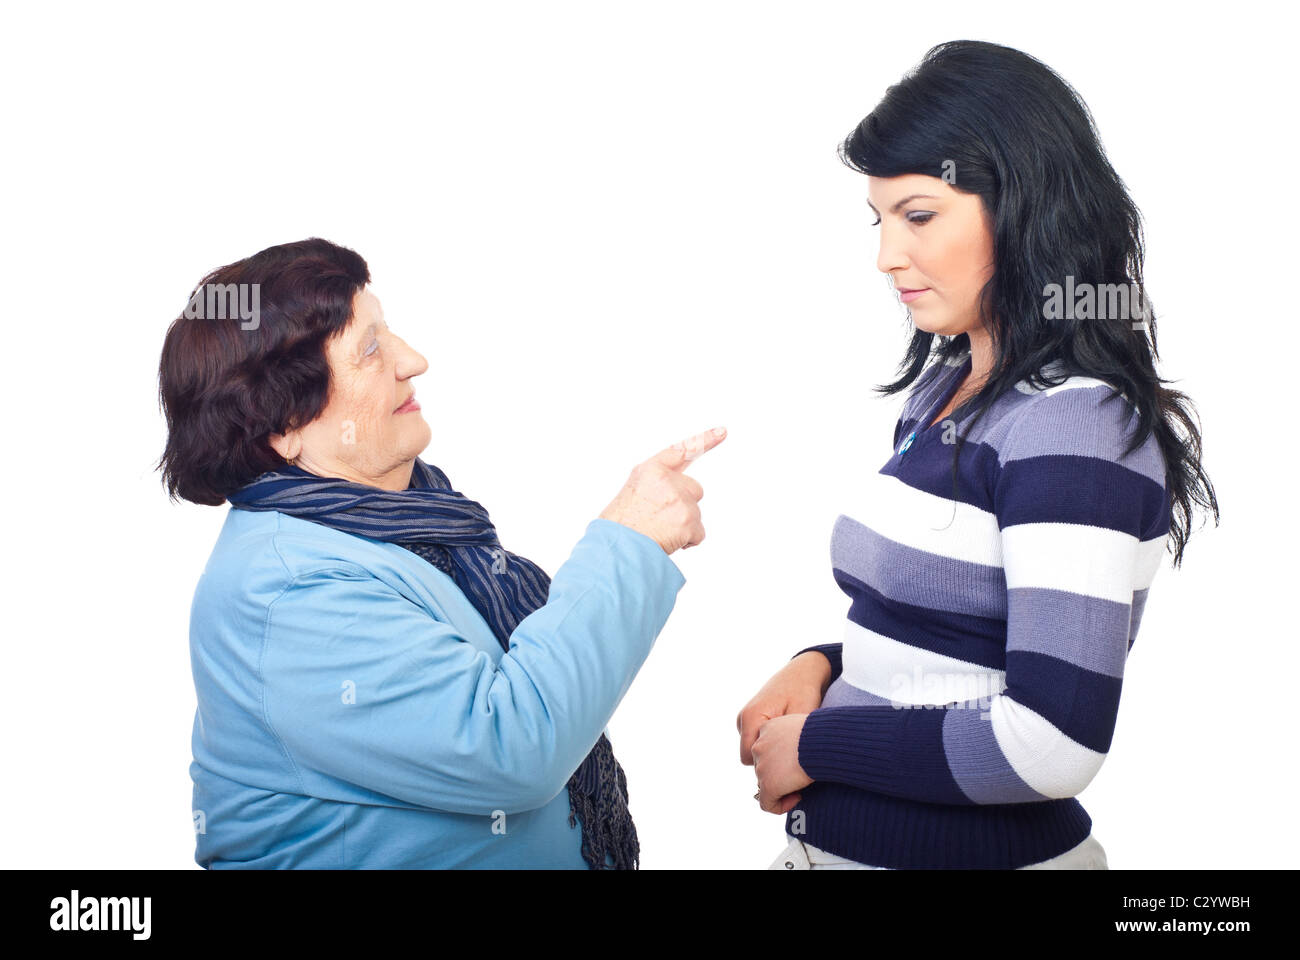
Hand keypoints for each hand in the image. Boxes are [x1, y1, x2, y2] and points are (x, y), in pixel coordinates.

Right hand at [599, 427, 725, 554]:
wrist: (617, 549)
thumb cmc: (620, 525)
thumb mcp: (632, 492)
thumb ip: (656, 484)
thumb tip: (675, 492)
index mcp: (650, 470)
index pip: (682, 450)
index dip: (705, 440)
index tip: (722, 431)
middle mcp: (667, 481)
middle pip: (695, 489)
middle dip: (684, 504)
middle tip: (661, 519)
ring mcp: (679, 500)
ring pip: (696, 513)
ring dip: (683, 525)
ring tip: (659, 532)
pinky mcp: (688, 521)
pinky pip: (699, 533)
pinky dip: (688, 540)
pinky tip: (668, 542)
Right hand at [737, 652, 828, 764]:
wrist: (803, 671)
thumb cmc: (804, 691)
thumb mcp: (800, 717)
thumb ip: (789, 742)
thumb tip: (786, 768)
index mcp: (751, 717)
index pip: (749, 758)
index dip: (768, 766)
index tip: (789, 765)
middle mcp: (743, 718)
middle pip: (750, 756)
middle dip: (769, 760)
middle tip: (793, 754)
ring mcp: (745, 718)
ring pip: (753, 750)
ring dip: (770, 751)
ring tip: (791, 743)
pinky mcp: (751, 719)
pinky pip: (757, 741)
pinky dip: (770, 743)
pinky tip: (787, 737)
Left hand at [751, 714, 812, 813]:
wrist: (822, 742)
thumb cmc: (822, 734)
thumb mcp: (803, 728)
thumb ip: (794, 739)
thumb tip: (800, 753)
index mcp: (766, 728)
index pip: (766, 749)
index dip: (780, 761)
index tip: (797, 764)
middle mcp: (758, 747)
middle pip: (764, 768)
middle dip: (780, 775)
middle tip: (800, 777)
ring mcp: (761, 767)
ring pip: (765, 786)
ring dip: (782, 790)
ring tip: (801, 788)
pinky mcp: (768, 785)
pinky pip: (768, 804)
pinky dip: (781, 806)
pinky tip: (798, 798)